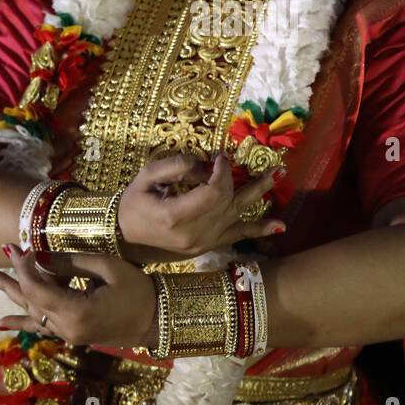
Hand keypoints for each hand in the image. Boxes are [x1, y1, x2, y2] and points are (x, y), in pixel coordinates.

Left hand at [0, 244, 157, 347]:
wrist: (156, 320)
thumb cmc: (139, 290)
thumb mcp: (109, 268)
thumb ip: (72, 263)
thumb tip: (40, 257)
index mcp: (76, 312)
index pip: (37, 287)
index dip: (26, 265)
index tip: (23, 245)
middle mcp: (67, 327)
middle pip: (30, 299)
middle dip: (14, 274)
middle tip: (0, 252)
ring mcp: (68, 334)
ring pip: (31, 311)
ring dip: (9, 292)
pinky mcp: (72, 334)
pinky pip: (41, 328)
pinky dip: (20, 323)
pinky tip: (0, 325)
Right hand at [117, 152, 285, 259]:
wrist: (125, 236)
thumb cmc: (133, 203)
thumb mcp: (146, 177)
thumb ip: (177, 166)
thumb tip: (207, 164)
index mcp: (176, 215)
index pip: (213, 191)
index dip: (222, 171)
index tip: (219, 157)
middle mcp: (194, 233)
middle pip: (227, 201)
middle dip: (240, 178)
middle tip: (257, 161)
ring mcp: (203, 243)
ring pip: (238, 216)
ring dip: (260, 195)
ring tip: (279, 176)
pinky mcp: (208, 247)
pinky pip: (237, 236)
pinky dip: (258, 230)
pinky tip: (279, 226)